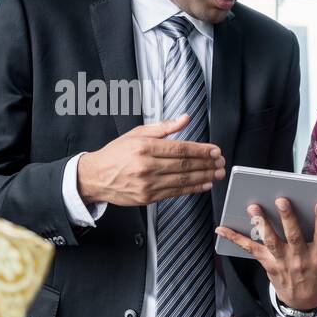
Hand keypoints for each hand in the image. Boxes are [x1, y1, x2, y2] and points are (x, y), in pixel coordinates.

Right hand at [77, 115, 223, 206]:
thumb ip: (164, 127)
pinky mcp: (147, 197)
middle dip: (207, 164)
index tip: (215, 150)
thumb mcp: (137, 133)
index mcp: (145, 147)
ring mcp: (147, 184)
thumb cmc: (115, 154)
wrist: (95, 177)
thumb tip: (184, 119)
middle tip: (221, 162)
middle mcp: (146, 166)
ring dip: (204, 177)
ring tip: (218, 174)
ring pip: (183, 180)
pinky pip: (175, 192)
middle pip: (184, 165)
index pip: (180, 148)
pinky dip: (192, 188)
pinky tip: (204, 184)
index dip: (201, 150)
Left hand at [215, 198, 316, 312]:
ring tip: (253, 206)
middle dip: (287, 218)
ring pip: (270, 240)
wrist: (301, 302)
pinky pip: (249, 248)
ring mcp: (280, 261)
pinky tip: (221, 227)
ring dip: (261, 223)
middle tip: (281, 200)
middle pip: (293, 236)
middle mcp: (299, 258)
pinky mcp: (266, 262)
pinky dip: (234, 238)